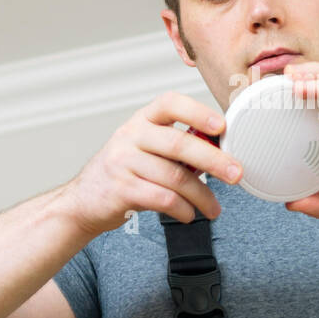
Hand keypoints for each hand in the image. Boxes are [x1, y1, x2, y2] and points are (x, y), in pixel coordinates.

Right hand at [61, 92, 241, 238]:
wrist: (82, 201)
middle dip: (214, 160)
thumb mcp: (145, 149)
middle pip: (179, 144)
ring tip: (213, 208)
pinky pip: (163, 199)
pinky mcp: (121, 190)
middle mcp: (130, 136)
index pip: (170, 103)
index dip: (198, 112)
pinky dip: (183, 209)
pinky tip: (189, 214)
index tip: (221, 126)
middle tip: (236, 174)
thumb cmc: (123, 173)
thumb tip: (221, 152)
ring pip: (175, 177)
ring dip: (202, 196)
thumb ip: (176, 147)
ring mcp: (123, 162)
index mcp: (141, 121)